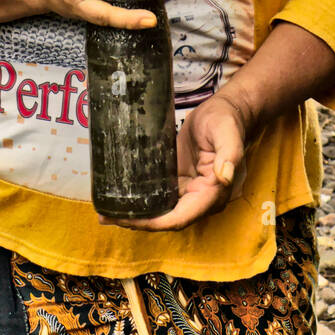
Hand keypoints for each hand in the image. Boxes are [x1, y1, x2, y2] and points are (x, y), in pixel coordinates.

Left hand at [101, 90, 248, 231]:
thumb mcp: (227, 134)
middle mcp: (200, 198)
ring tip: (105, 212)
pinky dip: (141, 200)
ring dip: (135, 214)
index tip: (129, 220)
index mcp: (212, 194)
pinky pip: (159, 197)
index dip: (154, 223)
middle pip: (166, 219)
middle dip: (137, 221)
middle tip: (106, 217)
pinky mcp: (179, 180)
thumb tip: (224, 176)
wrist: (226, 110)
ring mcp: (188, 190)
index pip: (180, 218)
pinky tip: (120, 197)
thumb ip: (229, 155)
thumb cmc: (227, 122)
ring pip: (160, 211)